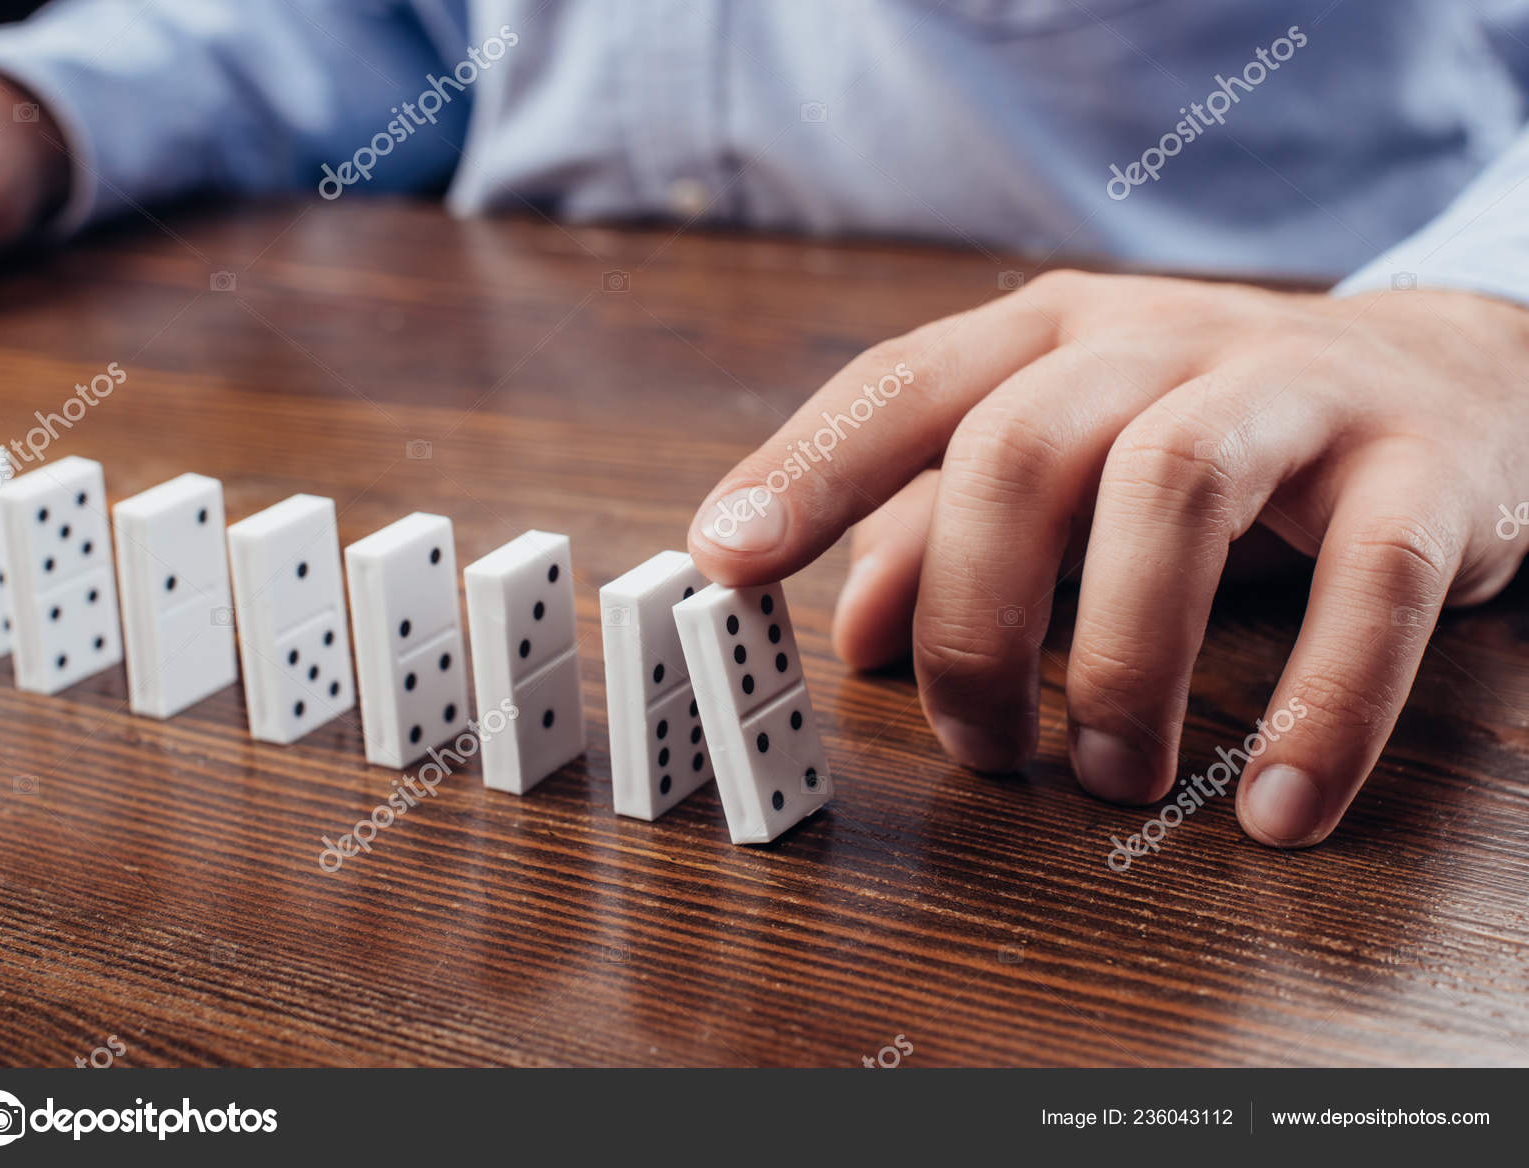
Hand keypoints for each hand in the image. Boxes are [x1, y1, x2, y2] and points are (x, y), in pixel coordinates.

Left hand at [688, 272, 1528, 847]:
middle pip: (1025, 451)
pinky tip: (1274, 804)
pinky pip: (1372, 583)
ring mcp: (1296, 391)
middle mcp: (1159, 341)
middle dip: (978, 620)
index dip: (806, 468)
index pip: (904, 383)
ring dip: (1123, 661)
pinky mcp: (1422, 467)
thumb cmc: (1207, 434)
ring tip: (1110, 773)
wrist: (1446, 374)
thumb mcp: (1061, 462)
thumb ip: (944, 530)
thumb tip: (851, 632)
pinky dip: (1319, 704)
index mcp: (1050, 338)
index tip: (723, 557)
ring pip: (1177, 493)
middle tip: (980, 749)